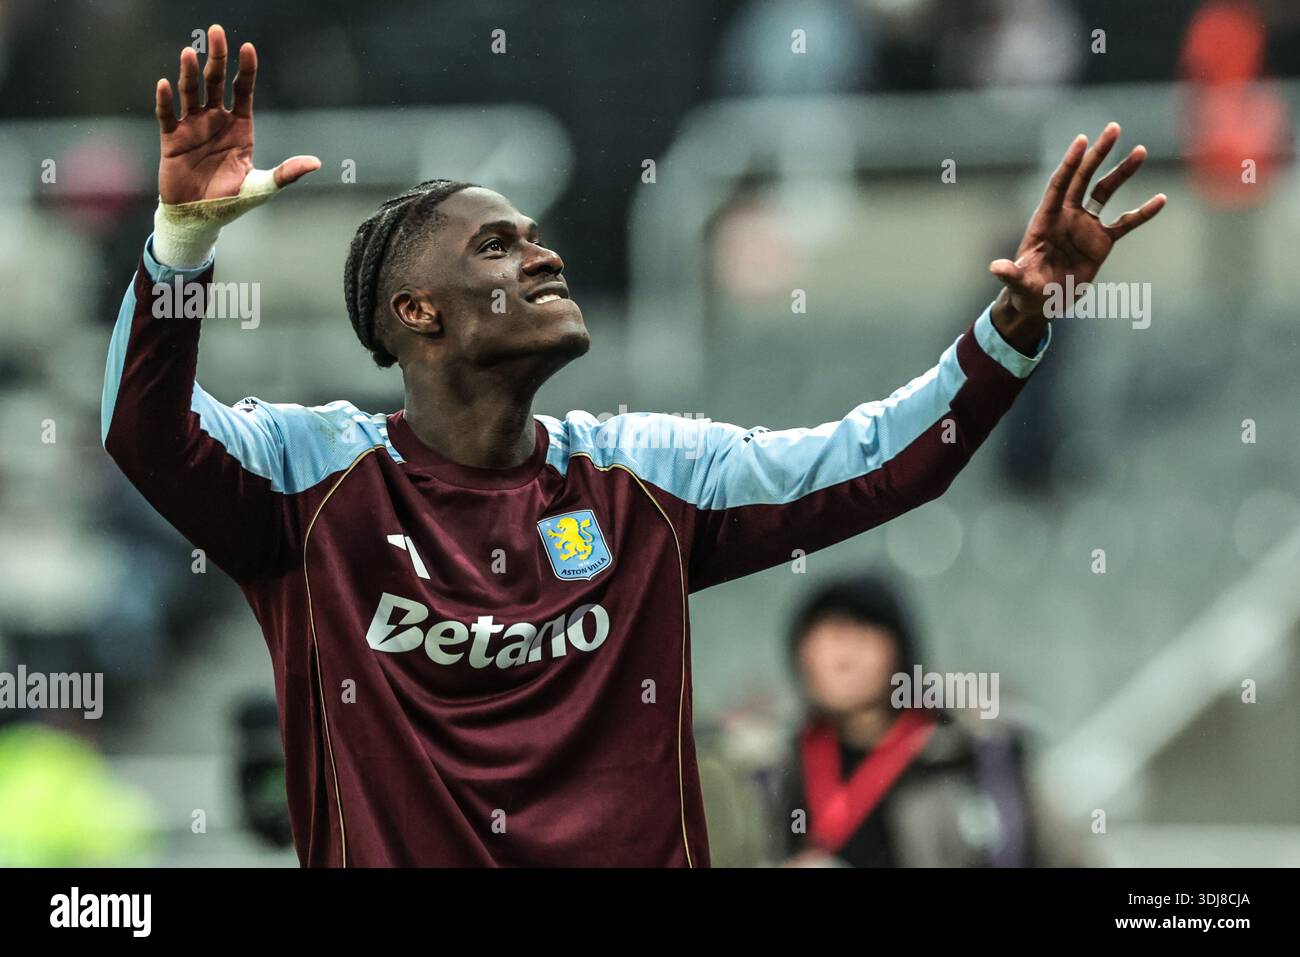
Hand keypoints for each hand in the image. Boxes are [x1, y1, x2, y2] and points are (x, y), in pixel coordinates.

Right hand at [155, 24, 318, 203]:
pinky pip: (167, 116)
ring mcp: (193, 127)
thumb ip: (286, 173)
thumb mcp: (262, 187)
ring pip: (191, 93)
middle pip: (216, 83)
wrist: (201, 219)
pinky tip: (166, 84)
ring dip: (190, 74)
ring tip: (189, 54)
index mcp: (240, 128)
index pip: (243, 91)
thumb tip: (316, 163)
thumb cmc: (232, 201)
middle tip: (216, 33)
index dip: (245, 70)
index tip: (247, 48)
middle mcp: (216, 121)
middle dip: (216, 58)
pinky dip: (166, 101)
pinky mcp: (172, 139)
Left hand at [989, 122, 1165, 351]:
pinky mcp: (1101, 242)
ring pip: (1106, 192)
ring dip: (1122, 172)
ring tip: (1140, 151)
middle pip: (1083, 178)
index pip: (1059, 185)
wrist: (1042, 302)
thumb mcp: (1019, 283)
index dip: (1070, 163)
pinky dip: (1142, 213)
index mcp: (1046, 220)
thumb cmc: (1026, 290)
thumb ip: (1012, 274)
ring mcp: (1085, 227)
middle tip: (1113, 128)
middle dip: (1098, 154)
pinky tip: (1161, 200)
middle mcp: (1066, 217)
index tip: (1082, 139)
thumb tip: (995, 268)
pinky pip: (1125, 223)